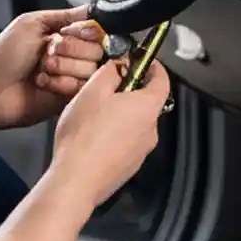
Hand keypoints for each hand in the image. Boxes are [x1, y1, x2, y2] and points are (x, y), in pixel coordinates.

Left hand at [0, 7, 105, 130]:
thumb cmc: (4, 55)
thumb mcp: (32, 23)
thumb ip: (65, 15)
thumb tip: (91, 8)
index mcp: (65, 35)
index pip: (95, 30)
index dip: (82, 33)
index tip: (64, 34)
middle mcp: (72, 56)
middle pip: (97, 50)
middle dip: (69, 50)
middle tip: (47, 52)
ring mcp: (72, 78)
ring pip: (91, 70)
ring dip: (62, 67)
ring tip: (42, 69)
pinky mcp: (71, 99)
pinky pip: (83, 89)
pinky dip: (60, 84)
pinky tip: (43, 83)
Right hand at [49, 60, 170, 206]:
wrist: (77, 180)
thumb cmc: (84, 135)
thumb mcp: (93, 90)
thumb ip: (111, 70)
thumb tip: (120, 64)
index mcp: (147, 107)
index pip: (163, 80)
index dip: (154, 67)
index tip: (142, 60)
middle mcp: (151, 129)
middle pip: (148, 102)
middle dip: (130, 91)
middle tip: (106, 87)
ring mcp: (142, 151)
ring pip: (135, 123)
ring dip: (121, 114)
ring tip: (94, 114)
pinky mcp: (130, 166)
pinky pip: (126, 142)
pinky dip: (115, 134)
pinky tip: (93, 136)